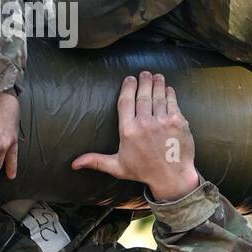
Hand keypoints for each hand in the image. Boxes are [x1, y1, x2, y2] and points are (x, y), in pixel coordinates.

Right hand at [71, 72, 200, 200]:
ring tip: (156, 76)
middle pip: (142, 95)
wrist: (172, 178)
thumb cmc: (144, 172)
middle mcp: (144, 123)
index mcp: (128, 131)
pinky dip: (170, 93)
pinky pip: (172, 102)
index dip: (127, 87)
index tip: (129, 79)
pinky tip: (168, 89)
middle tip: (144, 73)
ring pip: (158, 96)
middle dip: (144, 81)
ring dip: (157, 83)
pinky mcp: (177, 122)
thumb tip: (74, 164)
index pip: (125, 101)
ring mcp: (162, 121)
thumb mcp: (117, 167)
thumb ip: (96, 161)